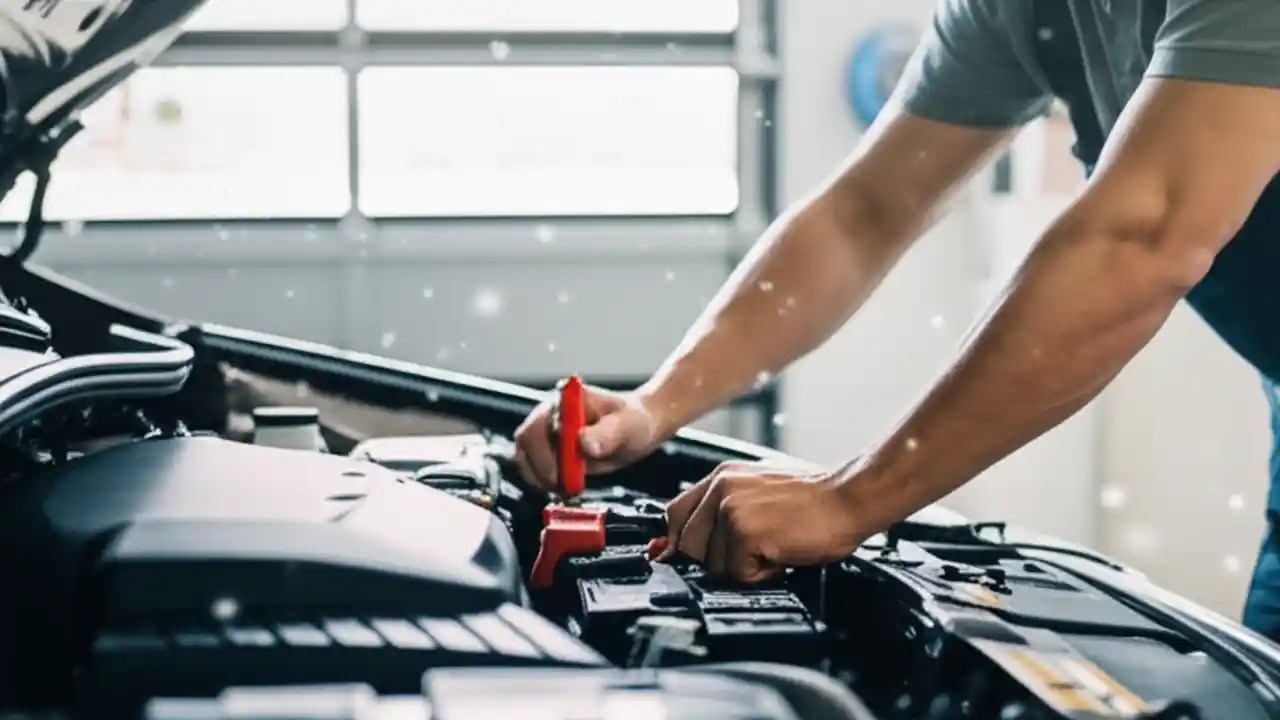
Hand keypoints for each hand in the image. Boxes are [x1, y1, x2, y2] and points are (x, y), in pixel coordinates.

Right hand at [513, 385, 662, 492]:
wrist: (637, 429)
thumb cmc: (632, 421)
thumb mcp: (627, 427)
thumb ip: (607, 434)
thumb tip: (584, 443)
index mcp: (566, 399)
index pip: (538, 424)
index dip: (544, 451)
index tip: (562, 471)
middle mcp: (550, 412)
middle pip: (525, 442)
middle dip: (540, 468)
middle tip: (564, 484)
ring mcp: (547, 431)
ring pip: (525, 458)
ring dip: (541, 477)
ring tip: (568, 486)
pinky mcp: (548, 449)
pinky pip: (535, 468)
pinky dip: (545, 481)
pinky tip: (566, 486)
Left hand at [660, 461, 864, 582]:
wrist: (850, 498)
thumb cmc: (816, 500)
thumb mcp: (760, 494)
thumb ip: (724, 512)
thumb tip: (690, 544)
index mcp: (722, 476)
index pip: (676, 514)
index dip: (682, 542)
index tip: (692, 557)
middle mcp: (720, 487)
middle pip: (687, 544)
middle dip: (714, 561)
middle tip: (750, 556)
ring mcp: (730, 508)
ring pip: (712, 564)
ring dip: (742, 569)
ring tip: (772, 550)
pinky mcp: (744, 532)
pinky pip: (737, 574)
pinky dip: (761, 575)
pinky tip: (782, 557)